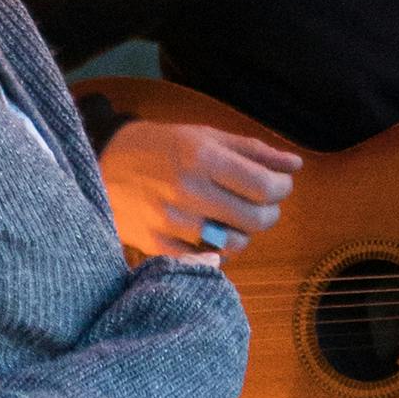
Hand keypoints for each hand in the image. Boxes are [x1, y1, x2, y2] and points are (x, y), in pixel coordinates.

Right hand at [98, 118, 298, 265]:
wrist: (103, 162)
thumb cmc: (163, 146)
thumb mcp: (208, 136)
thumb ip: (254, 151)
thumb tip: (296, 164)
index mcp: (203, 158)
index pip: (265, 186)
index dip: (282, 188)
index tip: (279, 185)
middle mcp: (188, 191)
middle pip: (256, 219)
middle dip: (269, 212)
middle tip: (260, 203)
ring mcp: (171, 222)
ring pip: (235, 244)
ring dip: (243, 233)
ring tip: (231, 217)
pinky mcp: (157, 244)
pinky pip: (205, 261)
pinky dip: (216, 251)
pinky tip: (210, 233)